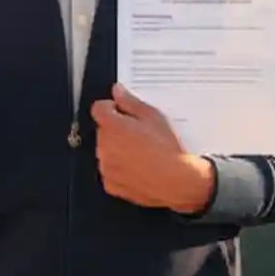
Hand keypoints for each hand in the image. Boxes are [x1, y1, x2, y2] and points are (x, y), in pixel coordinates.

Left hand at [91, 83, 215, 213]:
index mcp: (112, 126)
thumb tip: (118, 92)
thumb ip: (130, 101)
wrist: (175, 181)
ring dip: (117, 149)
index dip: (111, 107)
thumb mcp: (152, 116)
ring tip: (141, 152)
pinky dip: (120, 169)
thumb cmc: (166, 150)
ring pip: (106, 151)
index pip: (99, 108)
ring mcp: (106, 166)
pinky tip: (138, 166)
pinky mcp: (111, 183)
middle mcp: (104, 146)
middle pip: (103, 130)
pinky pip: (110, 171)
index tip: (121, 110)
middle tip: (139, 133)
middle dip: (116, 129)